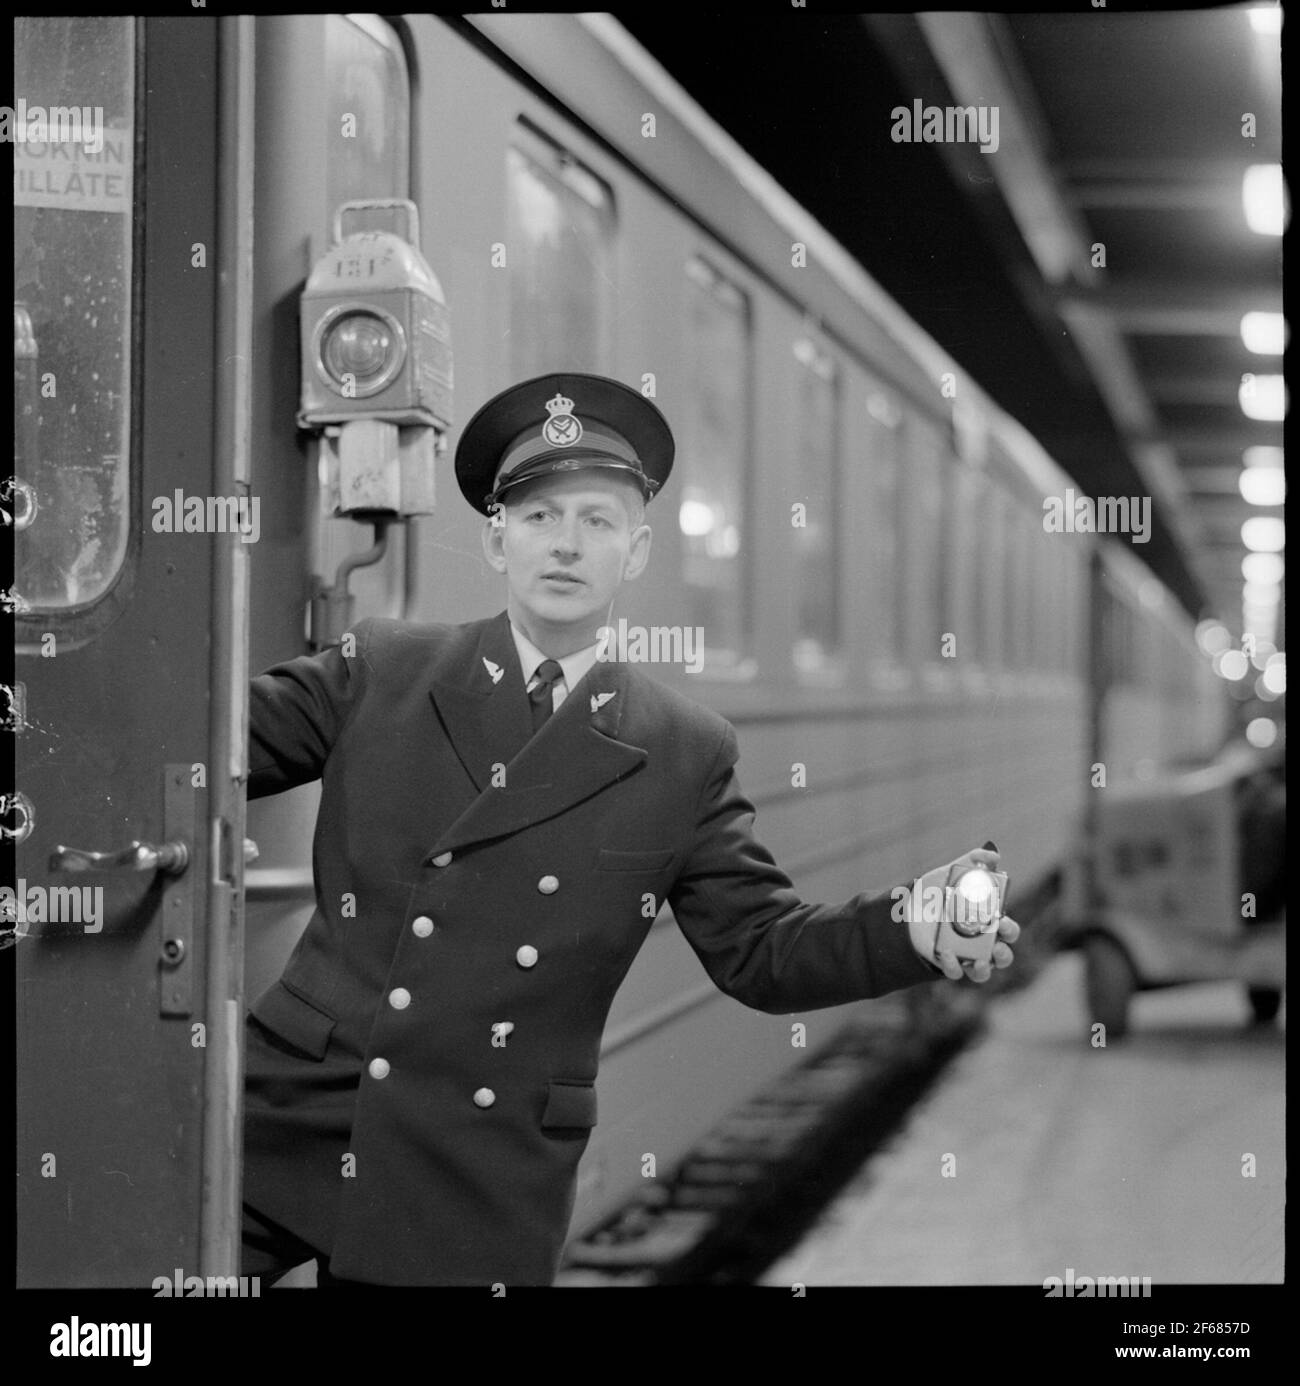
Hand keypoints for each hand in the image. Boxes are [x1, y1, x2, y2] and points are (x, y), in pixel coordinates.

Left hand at [905, 845, 1019, 982]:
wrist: (906, 908)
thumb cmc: (937, 892)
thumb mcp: (953, 872)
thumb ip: (973, 861)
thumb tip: (994, 856)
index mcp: (988, 924)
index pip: (1009, 932)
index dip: (1010, 930)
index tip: (1002, 922)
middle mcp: (980, 943)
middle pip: (1003, 956)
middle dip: (1003, 952)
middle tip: (994, 944)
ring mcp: (965, 956)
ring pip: (983, 972)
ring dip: (984, 969)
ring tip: (979, 961)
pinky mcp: (948, 964)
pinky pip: (955, 972)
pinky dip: (954, 966)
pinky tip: (947, 954)